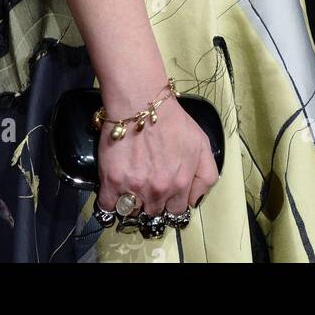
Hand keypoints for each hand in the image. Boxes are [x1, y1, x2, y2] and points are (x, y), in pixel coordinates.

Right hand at [96, 101, 219, 222]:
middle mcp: (158, 191)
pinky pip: (109, 206)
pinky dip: (111, 201)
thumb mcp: (202, 144)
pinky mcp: (112, 182)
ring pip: (132, 211)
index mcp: (180, 184)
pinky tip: (115, 189)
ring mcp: (134, 188)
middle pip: (154, 211)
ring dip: (132, 202)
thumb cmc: (172, 120)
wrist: (142, 103)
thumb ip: (206, 175)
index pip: (176, 211)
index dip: (171, 201)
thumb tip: (195, 200)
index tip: (165, 193)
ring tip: (131, 184)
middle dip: (152, 201)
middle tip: (147, 184)